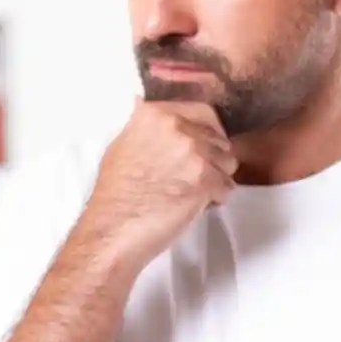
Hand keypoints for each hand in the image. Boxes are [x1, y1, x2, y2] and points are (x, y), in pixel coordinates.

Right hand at [80, 98, 237, 270]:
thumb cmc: (115, 194)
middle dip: (215, 158)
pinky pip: (227, 186)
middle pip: (219, 138)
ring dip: (218, 179)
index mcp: (154, 113)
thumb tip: (164, 119)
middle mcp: (175, 126)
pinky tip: (195, 206)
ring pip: (228, 162)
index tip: (205, 148)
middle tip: (198, 176)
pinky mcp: (204, 179)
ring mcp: (192, 152)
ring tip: (195, 193)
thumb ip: (150, 128)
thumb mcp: (124, 144)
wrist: (112, 229)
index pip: (203, 112)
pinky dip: (216, 198)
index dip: (209, 132)